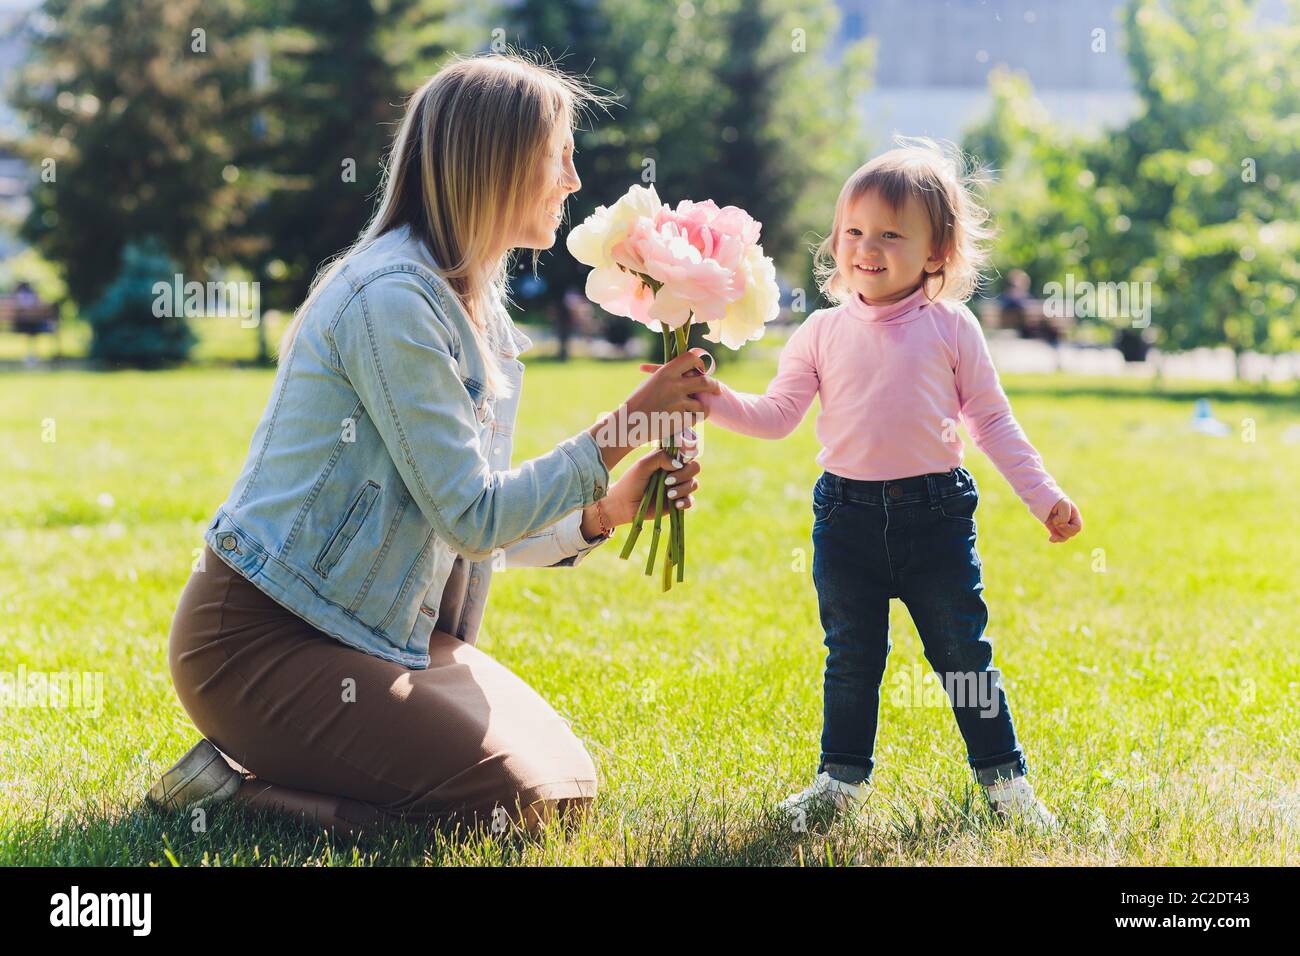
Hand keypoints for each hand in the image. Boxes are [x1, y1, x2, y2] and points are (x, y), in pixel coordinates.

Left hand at [581, 446, 701, 536]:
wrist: (624, 505)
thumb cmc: (631, 482)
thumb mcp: (643, 465)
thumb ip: (660, 458)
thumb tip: (680, 464)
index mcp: (668, 459)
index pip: (687, 452)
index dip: (688, 455)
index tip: (681, 461)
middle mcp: (675, 472)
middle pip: (695, 467)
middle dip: (685, 474)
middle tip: (668, 481)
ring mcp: (677, 487)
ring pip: (694, 484)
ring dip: (683, 488)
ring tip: (668, 494)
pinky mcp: (677, 502)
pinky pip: (690, 501)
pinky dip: (686, 502)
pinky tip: (675, 504)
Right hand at [588, 348, 718, 470]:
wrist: (629, 423)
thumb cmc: (638, 402)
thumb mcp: (652, 382)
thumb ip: (670, 376)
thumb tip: (689, 372)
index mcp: (666, 372)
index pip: (692, 358)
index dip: (700, 363)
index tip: (702, 369)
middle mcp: (675, 385)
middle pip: (705, 381)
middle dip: (714, 386)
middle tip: (716, 389)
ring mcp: (679, 403)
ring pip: (702, 405)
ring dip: (700, 408)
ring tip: (693, 410)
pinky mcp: (680, 419)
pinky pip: (695, 419)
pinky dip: (692, 420)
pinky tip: (684, 420)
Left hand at [1044, 496, 1081, 542]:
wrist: (1042, 497)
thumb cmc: (1055, 499)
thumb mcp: (1063, 505)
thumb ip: (1064, 516)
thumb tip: (1060, 525)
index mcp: (1074, 515)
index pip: (1077, 528)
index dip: (1069, 528)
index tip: (1060, 523)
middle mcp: (1069, 521)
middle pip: (1071, 533)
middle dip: (1063, 530)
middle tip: (1055, 521)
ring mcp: (1061, 524)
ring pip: (1065, 536)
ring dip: (1058, 536)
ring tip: (1052, 530)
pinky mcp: (1053, 527)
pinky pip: (1057, 536)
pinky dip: (1055, 539)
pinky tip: (1050, 539)